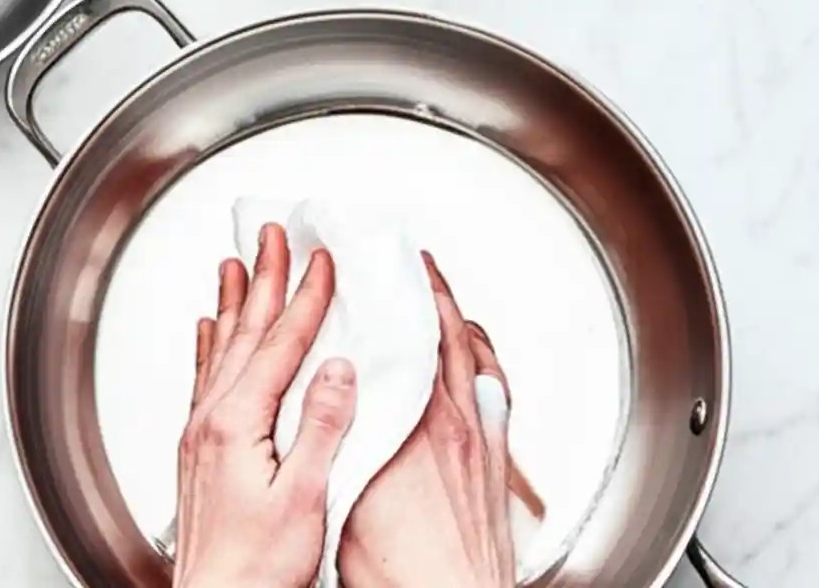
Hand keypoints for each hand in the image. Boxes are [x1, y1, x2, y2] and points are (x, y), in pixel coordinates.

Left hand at [173, 224, 357, 587]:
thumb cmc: (257, 568)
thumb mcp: (304, 499)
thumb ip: (321, 429)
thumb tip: (337, 370)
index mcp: (239, 425)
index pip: (281, 345)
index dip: (304, 298)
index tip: (321, 261)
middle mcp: (213, 421)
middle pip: (245, 333)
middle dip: (264, 279)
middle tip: (273, 236)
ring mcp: (203, 434)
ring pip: (221, 349)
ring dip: (233, 302)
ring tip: (236, 264)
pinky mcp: (200, 450)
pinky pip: (206, 378)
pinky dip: (211, 345)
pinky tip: (209, 333)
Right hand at [337, 253, 531, 587]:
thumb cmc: (402, 570)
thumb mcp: (339, 500)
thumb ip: (335, 448)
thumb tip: (322, 413)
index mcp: (410, 426)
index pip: (409, 339)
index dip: (398, 296)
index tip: (382, 267)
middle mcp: (451, 422)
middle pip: (447, 334)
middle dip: (431, 291)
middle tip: (415, 262)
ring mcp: (480, 437)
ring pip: (473, 356)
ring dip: (457, 317)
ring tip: (442, 293)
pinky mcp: (495, 458)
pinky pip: (494, 388)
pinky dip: (483, 359)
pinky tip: (476, 354)